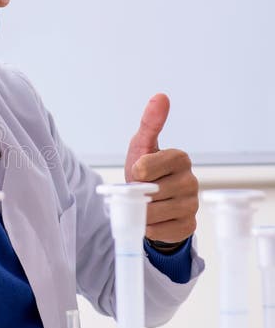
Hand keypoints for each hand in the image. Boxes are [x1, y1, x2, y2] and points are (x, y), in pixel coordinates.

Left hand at [124, 94, 198, 245]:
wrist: (149, 205)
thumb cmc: (145, 173)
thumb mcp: (141, 147)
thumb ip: (150, 124)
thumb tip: (160, 97)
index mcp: (180, 158)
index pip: (145, 168)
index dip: (135, 173)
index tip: (138, 172)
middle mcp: (191, 180)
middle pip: (148, 193)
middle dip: (137, 194)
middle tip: (141, 191)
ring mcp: (192, 205)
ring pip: (152, 213)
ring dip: (141, 212)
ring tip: (145, 205)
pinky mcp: (188, 226)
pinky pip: (158, 230)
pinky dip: (148, 227)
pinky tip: (153, 219)